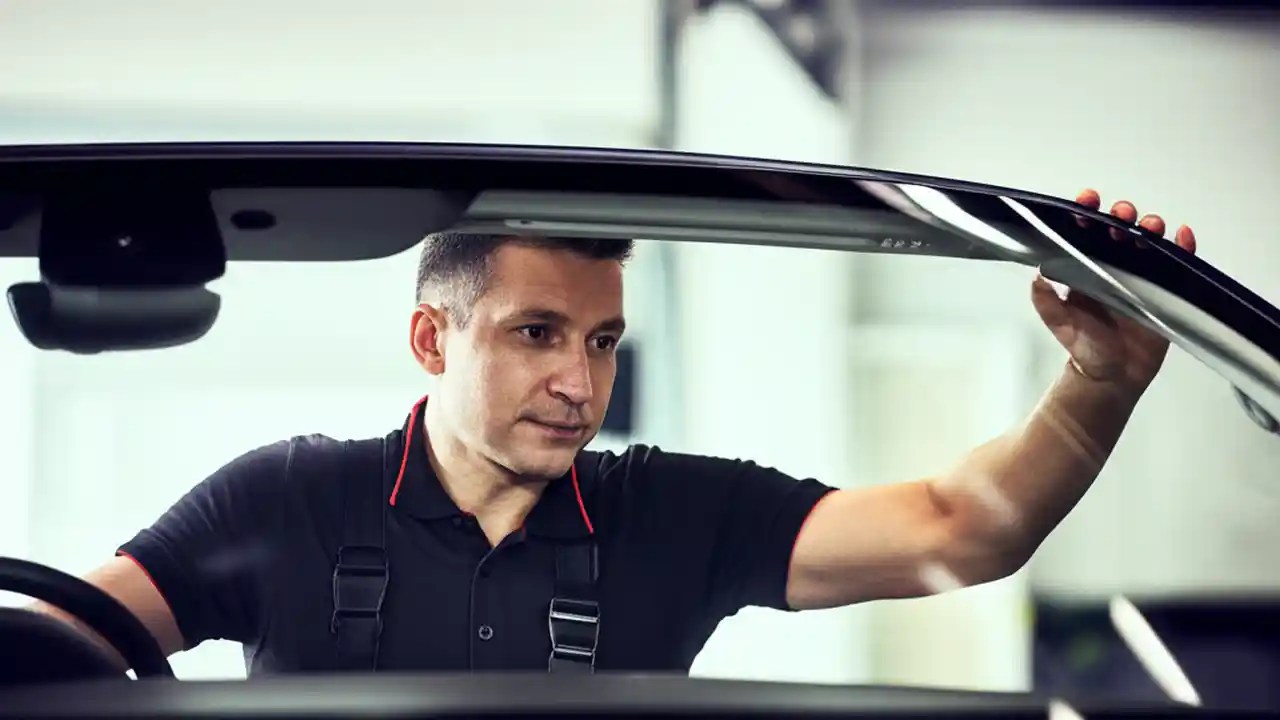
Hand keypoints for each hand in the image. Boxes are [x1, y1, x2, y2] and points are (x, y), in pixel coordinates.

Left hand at [1031, 188, 1197, 393]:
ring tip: (1150, 226)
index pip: (1086, 233)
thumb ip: (1047, 303)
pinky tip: (1182, 236)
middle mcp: (1113, 268)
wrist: (1112, 377)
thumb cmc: (1085, 350)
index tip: (1087, 200)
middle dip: (1122, 216)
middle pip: (1120, 230)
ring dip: (1150, 227)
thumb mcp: (1061, 326)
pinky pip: (1175, 264)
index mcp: (1085, 269)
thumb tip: (1036, 277)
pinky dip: (1182, 247)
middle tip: (1121, 215)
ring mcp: (1139, 277)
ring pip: (1148, 242)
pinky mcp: (1163, 291)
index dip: (1087, 213)